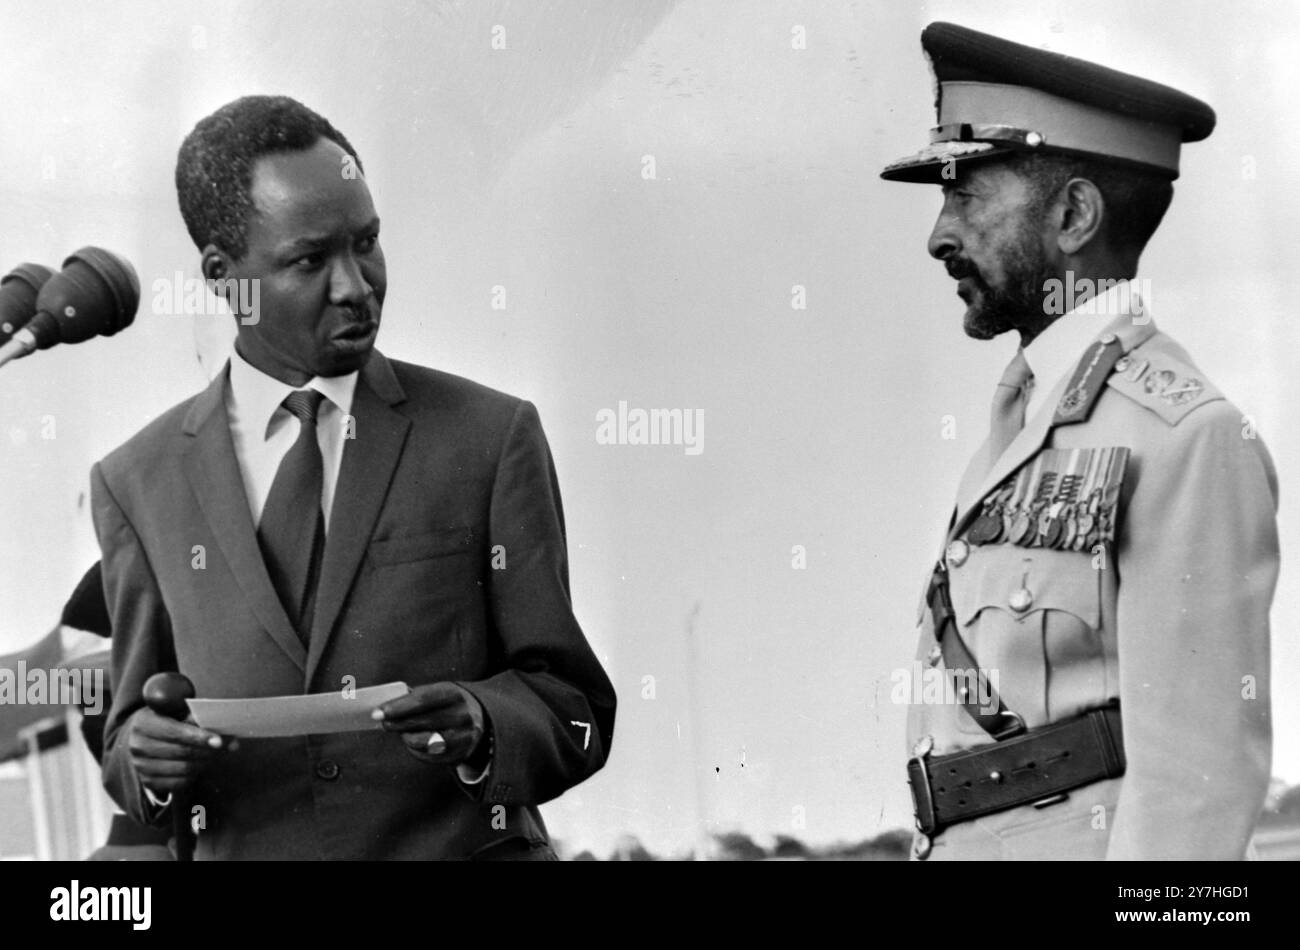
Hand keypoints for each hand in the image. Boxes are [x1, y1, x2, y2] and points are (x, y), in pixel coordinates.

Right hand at [125, 706, 226, 794]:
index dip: (199, 737)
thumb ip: (195, 717)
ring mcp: (141, 766)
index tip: (219, 740)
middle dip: (207, 750)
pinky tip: (201, 765)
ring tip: (216, 755)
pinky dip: (195, 775)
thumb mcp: (175, 711)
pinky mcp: (148, 782)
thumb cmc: (166, 719)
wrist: (144, 736)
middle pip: (181, 752)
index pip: (174, 733)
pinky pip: (178, 783)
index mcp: (143, 723)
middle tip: (226, 746)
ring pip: (182, 769)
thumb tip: (222, 729)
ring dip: (205, 762)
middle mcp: (137, 746)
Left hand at [373, 683, 487, 766]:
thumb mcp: (440, 692)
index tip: (377, 712)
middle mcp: (462, 716)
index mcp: (456, 694)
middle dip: (397, 723)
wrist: (484, 720)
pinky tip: (415, 741)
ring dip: (407, 737)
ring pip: (423, 742)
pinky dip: (416, 750)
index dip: (398, 707)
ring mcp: (463, 738)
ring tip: (403, 731)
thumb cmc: (450, 704)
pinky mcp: (459, 755)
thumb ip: (416, 698)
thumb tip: (384, 708)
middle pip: (421, 722)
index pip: (422, 700)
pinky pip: (428, 757)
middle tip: (383, 722)